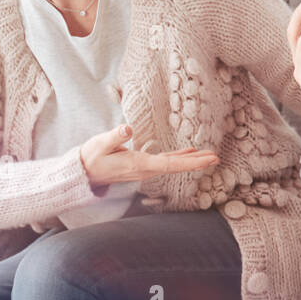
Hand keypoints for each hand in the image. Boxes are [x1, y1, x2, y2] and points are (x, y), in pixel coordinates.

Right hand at [78, 124, 217, 186]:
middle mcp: (145, 169)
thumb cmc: (91, 157)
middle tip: (217, 158)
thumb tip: (128, 128)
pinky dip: (180, 158)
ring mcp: (145, 169)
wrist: (83, 172)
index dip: (190, 162)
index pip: (170, 165)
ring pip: (173, 164)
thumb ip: (114, 136)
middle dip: (198, 162)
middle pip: (177, 166)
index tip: (207, 160)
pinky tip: (190, 154)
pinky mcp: (143, 165)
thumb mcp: (100, 144)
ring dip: (192, 160)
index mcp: (139, 165)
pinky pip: (166, 162)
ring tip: (210, 156)